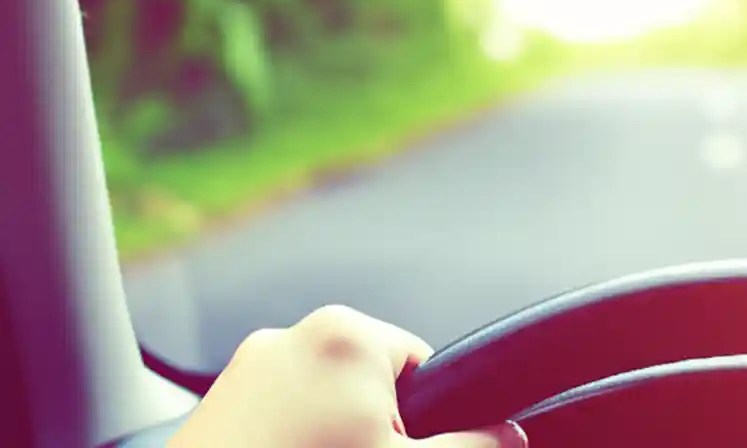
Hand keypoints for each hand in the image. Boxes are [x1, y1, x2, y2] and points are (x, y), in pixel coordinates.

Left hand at [169, 305, 525, 447]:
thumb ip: (476, 447)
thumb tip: (512, 434)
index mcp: (348, 333)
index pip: (423, 366)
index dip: (425, 423)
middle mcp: (292, 333)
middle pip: (371, 387)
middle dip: (374, 432)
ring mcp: (243, 369)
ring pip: (321, 407)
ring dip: (330, 441)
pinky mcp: (211, 405)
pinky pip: (276, 421)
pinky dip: (289, 446)